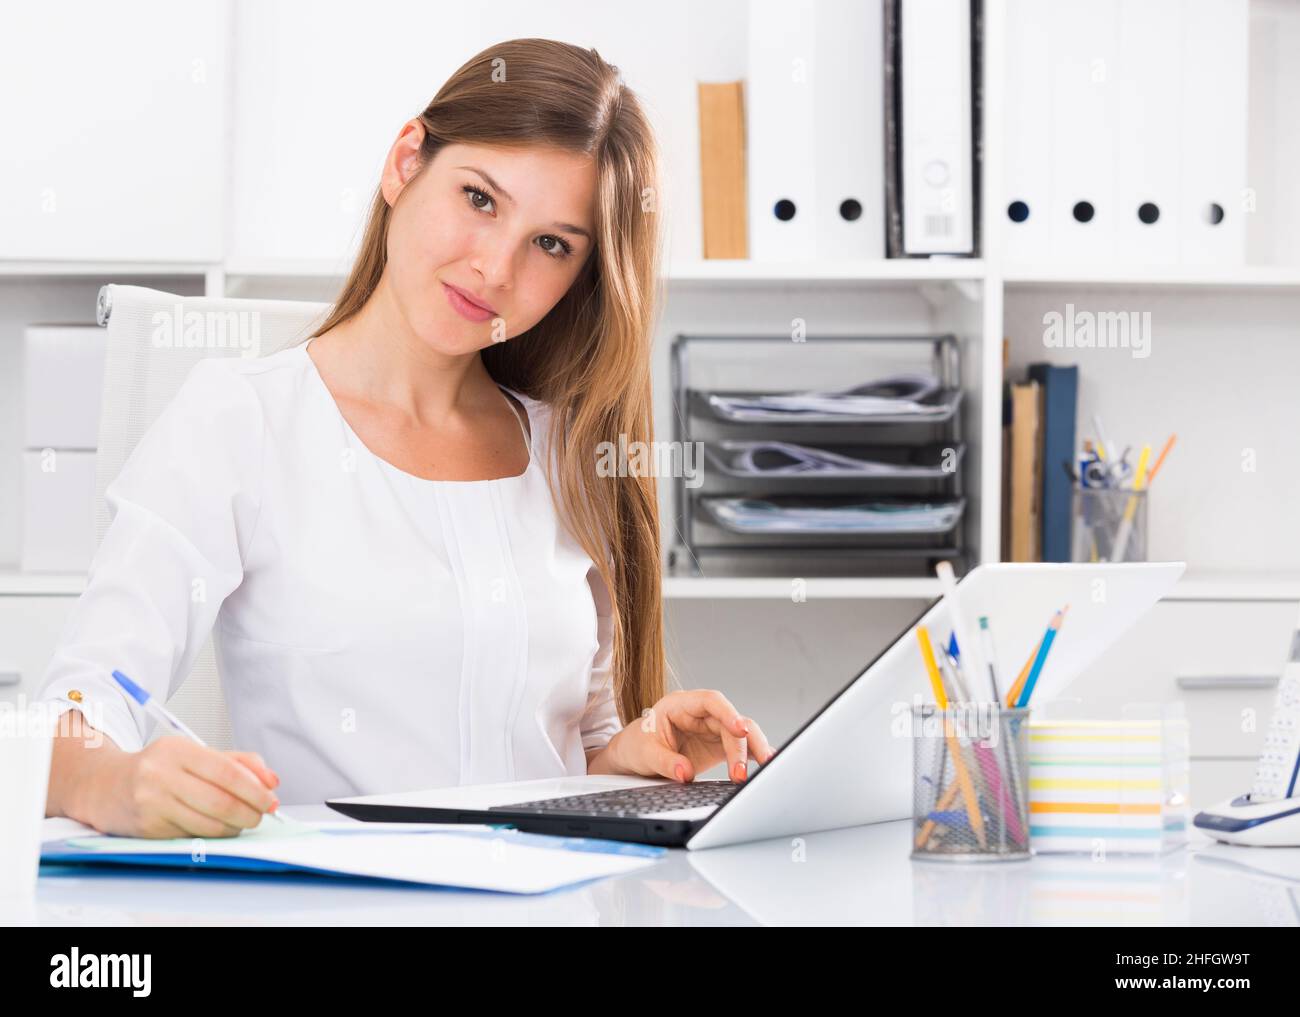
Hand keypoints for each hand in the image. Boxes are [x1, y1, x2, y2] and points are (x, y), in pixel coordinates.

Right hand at [87, 736, 281, 838]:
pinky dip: (212, 835)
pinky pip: (192, 836)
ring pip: (209, 824)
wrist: (104, 786)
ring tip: (241, 821)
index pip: (227, 771)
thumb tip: (271, 780)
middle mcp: (161, 776)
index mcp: (177, 751)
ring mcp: (152, 804)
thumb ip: (237, 761)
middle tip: (261, 815)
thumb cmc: (158, 769)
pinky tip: (216, 827)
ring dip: (234, 827)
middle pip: (221, 802)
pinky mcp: (147, 829)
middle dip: (250, 812)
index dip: (255, 789)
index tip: (271, 799)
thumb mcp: (194, 754)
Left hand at [600, 689, 775, 783]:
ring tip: (764, 769)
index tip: (741, 729)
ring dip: (753, 751)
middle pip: (732, 721)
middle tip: (746, 769)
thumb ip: (666, 762)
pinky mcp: (718, 746)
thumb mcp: (645, 754)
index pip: (711, 701)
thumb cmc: (638, 746)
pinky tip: (766, 765)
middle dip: (744, 743)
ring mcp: (712, 730)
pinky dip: (753, 757)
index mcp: (681, 705)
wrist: (635, 755)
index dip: (729, 712)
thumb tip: (686, 773)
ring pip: (742, 734)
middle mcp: (701, 714)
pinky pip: (741, 748)